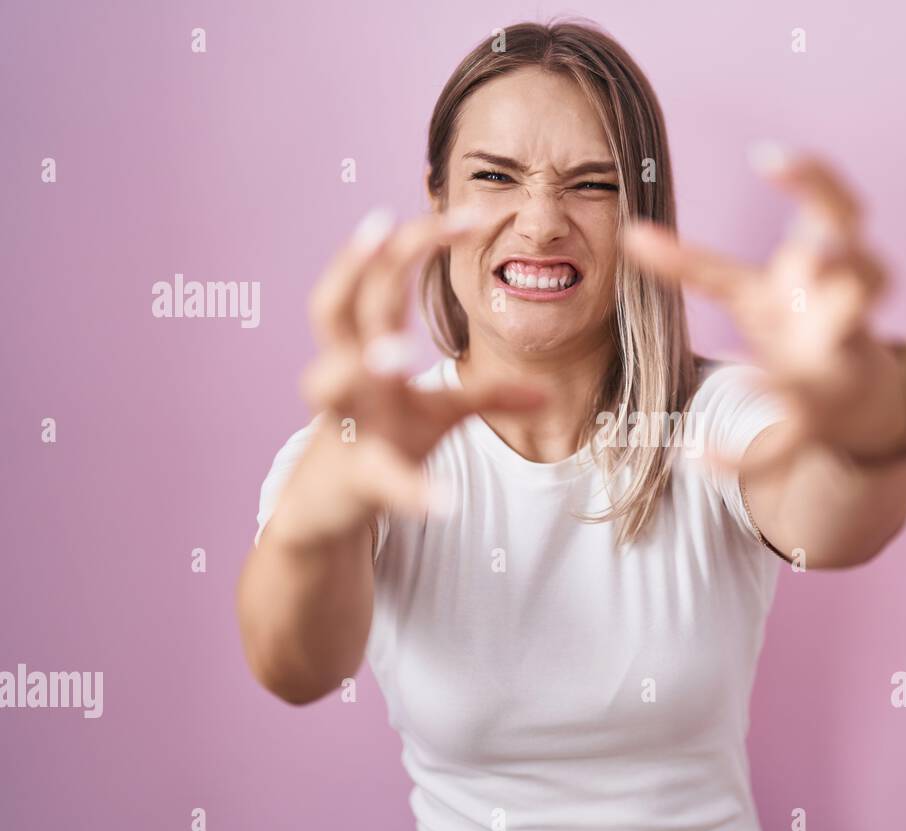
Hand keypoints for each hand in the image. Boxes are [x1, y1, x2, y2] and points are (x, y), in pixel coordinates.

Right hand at [265, 209, 545, 548]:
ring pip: (329, 382)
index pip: (381, 279)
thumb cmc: (384, 441)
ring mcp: (345, 424)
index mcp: (367, 348)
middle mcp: (347, 376)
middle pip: (338, 307)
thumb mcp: (440, 412)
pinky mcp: (357, 477)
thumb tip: (545, 389)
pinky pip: (383, 478)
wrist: (327, 509)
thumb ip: (488, 394)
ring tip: (398, 353)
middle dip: (356, 267)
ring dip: (361, 364)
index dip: (413, 242)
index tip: (471, 212)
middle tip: (386, 226)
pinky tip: (444, 501)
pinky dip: (414, 489)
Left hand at [622, 147, 903, 474]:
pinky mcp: (823, 419)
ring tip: (764, 378)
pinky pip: (789, 438)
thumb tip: (629, 233)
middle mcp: (847, 309)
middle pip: (870, 271)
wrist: (856, 405)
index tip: (768, 157)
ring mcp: (842, 364)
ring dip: (817, 359)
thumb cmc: (800, 327)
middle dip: (845, 261)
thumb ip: (697, 266)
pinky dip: (744, 456)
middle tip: (812, 260)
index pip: (835, 209)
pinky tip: (694, 459)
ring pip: (851, 352)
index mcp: (828, 270)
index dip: (811, 178)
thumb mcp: (752, 293)